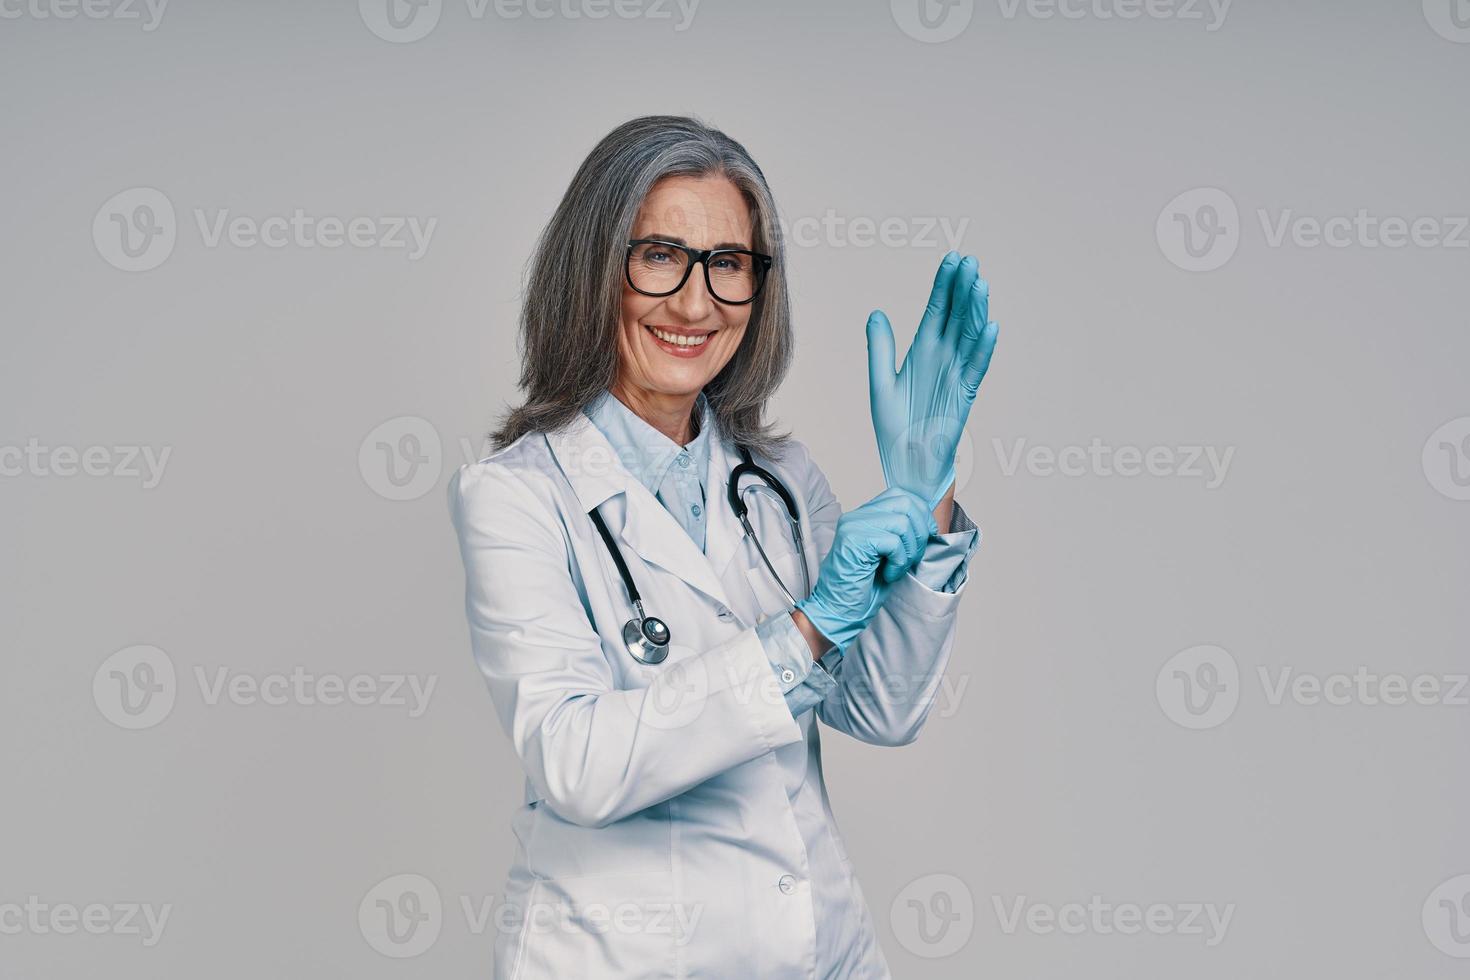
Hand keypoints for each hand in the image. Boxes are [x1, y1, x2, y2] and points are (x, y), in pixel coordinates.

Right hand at [794, 487, 935, 651]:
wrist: (838, 610)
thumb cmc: (863, 587)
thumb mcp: (890, 554)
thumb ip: (902, 533)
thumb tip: (930, 523)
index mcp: (865, 515)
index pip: (902, 495)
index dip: (922, 514)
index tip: (926, 537)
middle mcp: (857, 516)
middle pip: (906, 503)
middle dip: (920, 532)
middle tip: (912, 557)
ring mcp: (853, 526)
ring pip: (903, 523)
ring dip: (910, 550)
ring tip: (898, 568)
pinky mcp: (854, 540)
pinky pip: (893, 542)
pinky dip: (898, 562)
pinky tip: (888, 574)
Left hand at [867, 251, 998, 510]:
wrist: (906, 464)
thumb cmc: (895, 427)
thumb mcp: (880, 383)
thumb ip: (880, 348)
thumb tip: (876, 313)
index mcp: (922, 352)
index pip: (937, 310)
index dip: (944, 285)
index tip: (952, 259)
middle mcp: (942, 359)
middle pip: (956, 316)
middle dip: (962, 289)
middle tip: (970, 261)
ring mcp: (956, 375)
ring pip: (969, 336)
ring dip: (975, 311)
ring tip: (980, 284)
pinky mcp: (963, 396)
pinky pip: (975, 369)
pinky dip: (982, 349)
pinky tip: (990, 327)